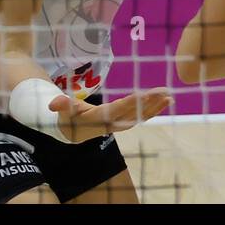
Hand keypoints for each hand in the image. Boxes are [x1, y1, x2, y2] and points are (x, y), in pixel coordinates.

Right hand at [49, 88, 171, 142]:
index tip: (143, 94)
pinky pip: (141, 117)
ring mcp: (120, 125)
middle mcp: (112, 123)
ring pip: (140, 116)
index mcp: (99, 119)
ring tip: (170, 96)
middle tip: (164, 91)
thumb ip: (61, 106)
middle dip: (149, 102)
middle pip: (133, 112)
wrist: (73, 132)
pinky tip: (166, 102)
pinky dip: (154, 110)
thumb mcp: (62, 112)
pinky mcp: (124, 123)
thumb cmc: (68, 118)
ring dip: (156, 107)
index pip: (116, 110)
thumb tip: (54, 103)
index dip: (129, 103)